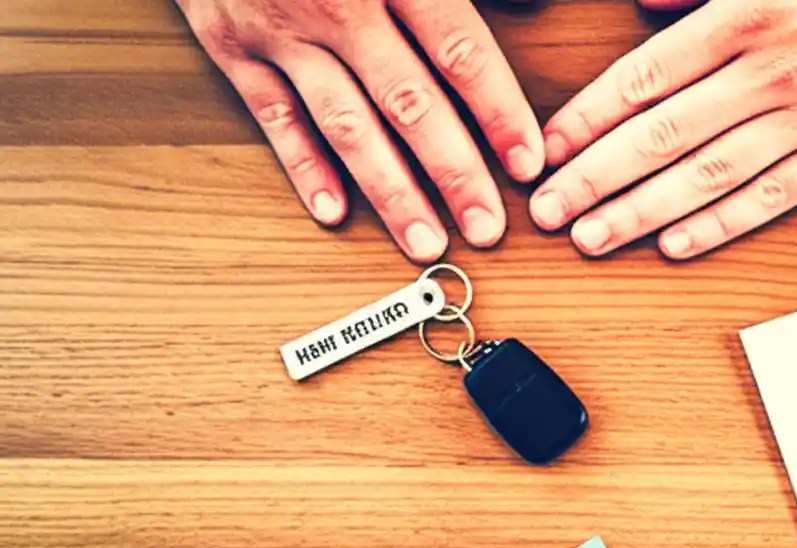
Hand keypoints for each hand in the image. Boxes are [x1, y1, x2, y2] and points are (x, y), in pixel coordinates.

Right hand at [175, 0, 543, 261]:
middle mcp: (338, 6)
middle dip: (454, 175)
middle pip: (409, 103)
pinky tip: (334, 215)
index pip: (458, 52)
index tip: (527, 163)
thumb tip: (530, 8)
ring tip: (425, 242)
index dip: (498, 113)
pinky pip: (275, 118)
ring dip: (390, 191)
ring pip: (346, 125)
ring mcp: (280, 31)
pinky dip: (304, 169)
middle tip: (487, 229)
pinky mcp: (232, 46)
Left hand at [530, 0, 796, 259]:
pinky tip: (676, 246)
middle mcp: (771, 72)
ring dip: (639, 213)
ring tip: (590, 241)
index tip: (545, 151)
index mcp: (749, 10)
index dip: (585, 120)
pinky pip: (771, 199)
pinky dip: (719, 226)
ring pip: (704, 177)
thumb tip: (646, 4)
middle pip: (659, 137)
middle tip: (546, 214)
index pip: (643, 77)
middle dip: (594, 178)